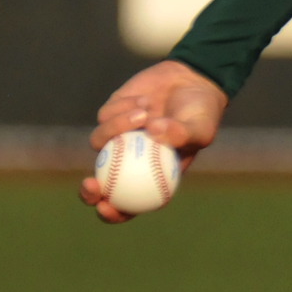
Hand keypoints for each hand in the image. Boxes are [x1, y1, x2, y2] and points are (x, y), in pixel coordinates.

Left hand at [79, 60, 226, 223]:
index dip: (113, 212)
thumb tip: (152, 133)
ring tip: (146, 112)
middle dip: (90, 192)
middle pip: (101, 186)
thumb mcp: (201, 127)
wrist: (193, 78)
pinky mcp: (111, 114)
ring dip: (118, 126)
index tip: (107, 205)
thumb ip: (182, 134)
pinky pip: (105, 116)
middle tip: (91, 183)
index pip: (128, 204)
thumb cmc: (201, 112)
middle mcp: (129, 160)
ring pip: (99, 142)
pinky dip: (124, 107)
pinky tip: (145, 99)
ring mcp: (116, 138)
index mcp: (151, 175)